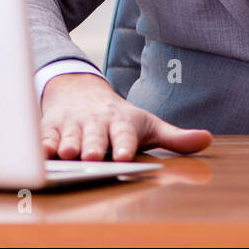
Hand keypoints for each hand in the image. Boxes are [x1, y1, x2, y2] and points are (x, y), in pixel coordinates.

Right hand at [40, 72, 212, 161]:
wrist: (81, 91)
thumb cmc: (118, 117)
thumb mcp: (148, 124)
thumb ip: (174, 138)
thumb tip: (207, 140)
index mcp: (121, 122)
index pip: (124, 133)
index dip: (124, 143)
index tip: (125, 155)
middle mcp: (96, 123)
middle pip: (94, 136)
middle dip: (92, 145)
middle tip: (90, 157)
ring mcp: (72, 125)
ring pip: (68, 136)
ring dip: (67, 145)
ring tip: (67, 155)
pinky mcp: (50, 128)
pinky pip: (44, 136)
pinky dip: (42, 144)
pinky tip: (42, 151)